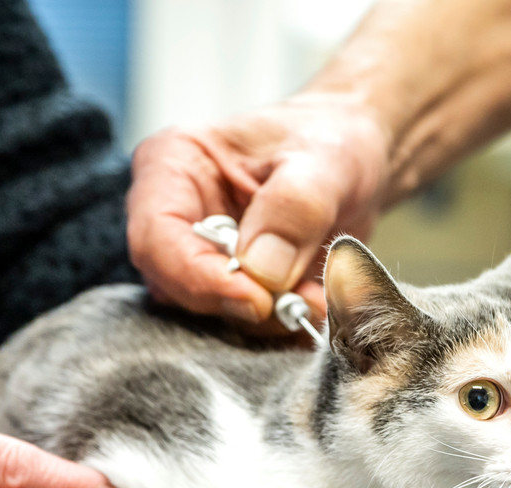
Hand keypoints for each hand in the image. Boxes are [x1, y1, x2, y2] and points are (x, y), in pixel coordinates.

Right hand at [127, 93, 390, 331]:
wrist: (353, 158)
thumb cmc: (330, 140)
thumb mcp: (326, 161)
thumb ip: (295, 209)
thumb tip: (263, 272)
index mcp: (173, 165)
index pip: (157, 238)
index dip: (199, 278)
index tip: (257, 299)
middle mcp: (173, 216)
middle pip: (175, 285)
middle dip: (238, 304)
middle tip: (297, 304)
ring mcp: (196, 257)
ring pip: (207, 313)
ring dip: (265, 318)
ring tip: (317, 296)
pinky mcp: (225, 287)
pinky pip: (240, 324)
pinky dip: (279, 324)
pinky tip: (316, 299)